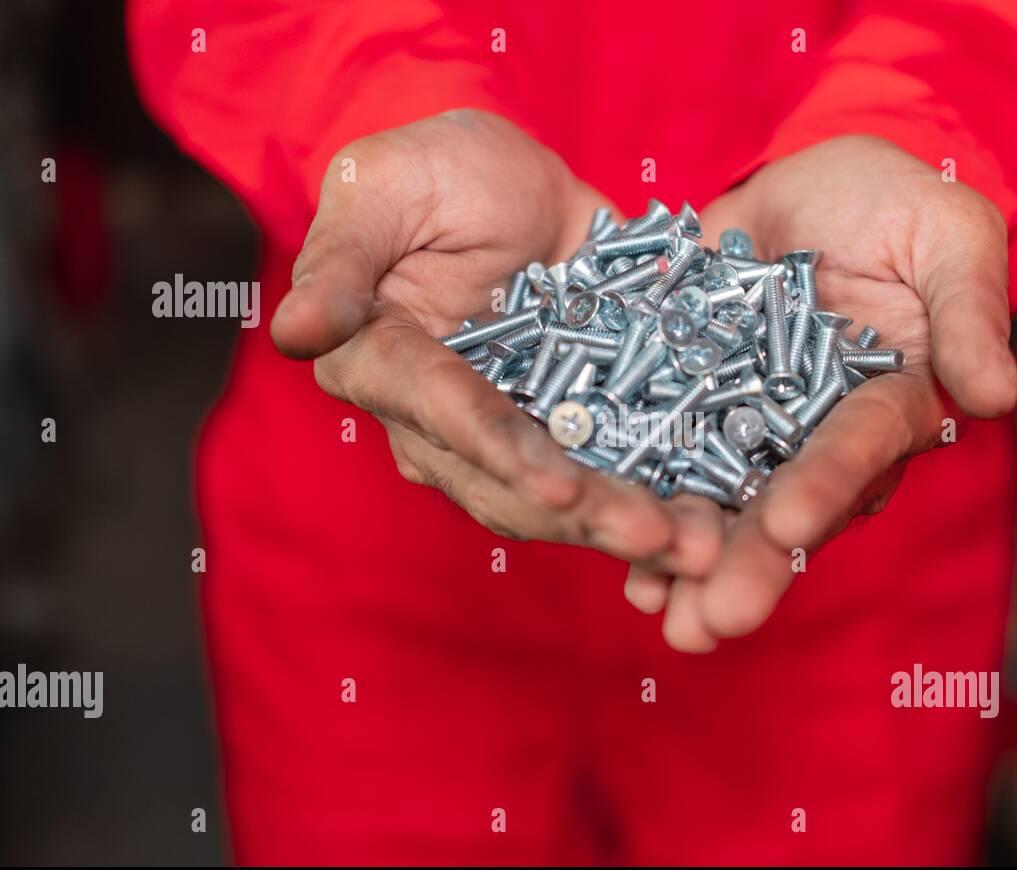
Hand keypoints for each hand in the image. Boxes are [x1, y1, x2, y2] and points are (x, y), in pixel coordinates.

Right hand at [271, 110, 716, 571]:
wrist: (507, 183)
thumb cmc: (428, 173)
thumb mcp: (381, 190)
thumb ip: (343, 261)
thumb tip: (293, 329)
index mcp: (384, 368)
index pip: (445, 416)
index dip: (502, 453)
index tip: (558, 491)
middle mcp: (443, 424)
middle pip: (512, 485)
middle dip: (588, 514)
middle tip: (662, 535)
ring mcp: (513, 436)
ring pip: (568, 500)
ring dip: (635, 525)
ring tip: (705, 544)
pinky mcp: (575, 430)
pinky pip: (618, 473)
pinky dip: (667, 500)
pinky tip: (718, 523)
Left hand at [624, 135, 1016, 649]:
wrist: (818, 182)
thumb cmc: (903, 203)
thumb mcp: (949, 240)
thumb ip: (967, 315)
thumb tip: (994, 397)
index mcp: (887, 404)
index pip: (860, 449)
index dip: (825, 485)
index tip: (785, 524)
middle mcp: (818, 433)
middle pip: (787, 507)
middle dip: (751, 566)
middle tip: (711, 624)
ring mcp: (753, 426)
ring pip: (723, 502)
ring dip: (690, 563)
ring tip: (659, 618)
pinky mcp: (695, 403)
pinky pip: (667, 458)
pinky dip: (643, 502)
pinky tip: (610, 549)